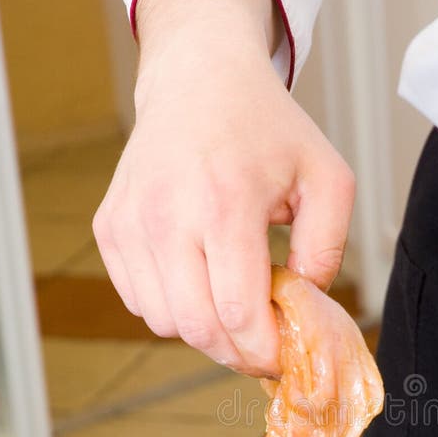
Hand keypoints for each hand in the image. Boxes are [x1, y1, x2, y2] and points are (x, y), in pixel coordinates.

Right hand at [92, 0, 354, 376]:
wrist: (199, 79)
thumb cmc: (268, 129)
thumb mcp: (327, 178)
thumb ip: (328, 248)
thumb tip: (304, 305)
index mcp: (226, 202)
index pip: (239, 312)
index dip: (264, 351)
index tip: (286, 357)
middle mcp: (167, 214)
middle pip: (198, 328)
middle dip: (237, 353)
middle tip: (264, 348)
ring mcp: (130, 222)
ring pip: (164, 323)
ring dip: (204, 331)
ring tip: (235, 304)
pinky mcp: (110, 227)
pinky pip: (139, 302)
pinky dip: (173, 308)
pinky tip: (202, 281)